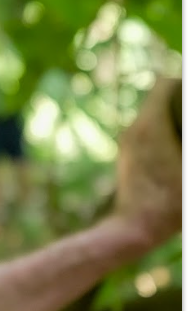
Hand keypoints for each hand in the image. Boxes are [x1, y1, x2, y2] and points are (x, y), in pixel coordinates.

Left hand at [111, 76, 181, 250]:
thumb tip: (183, 139)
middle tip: (190, 114)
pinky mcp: (126, 155)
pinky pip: (146, 131)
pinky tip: (179, 146)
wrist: (135, 227)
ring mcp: (127, 142)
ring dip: (173, 117)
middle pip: (158, 98)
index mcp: (151, 125)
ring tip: (186, 130)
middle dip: (182, 101)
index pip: (164, 84)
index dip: (184, 83)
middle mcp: (134, 128)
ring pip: (151, 115)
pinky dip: (163, 130)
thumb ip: (188, 140)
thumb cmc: (173, 203)